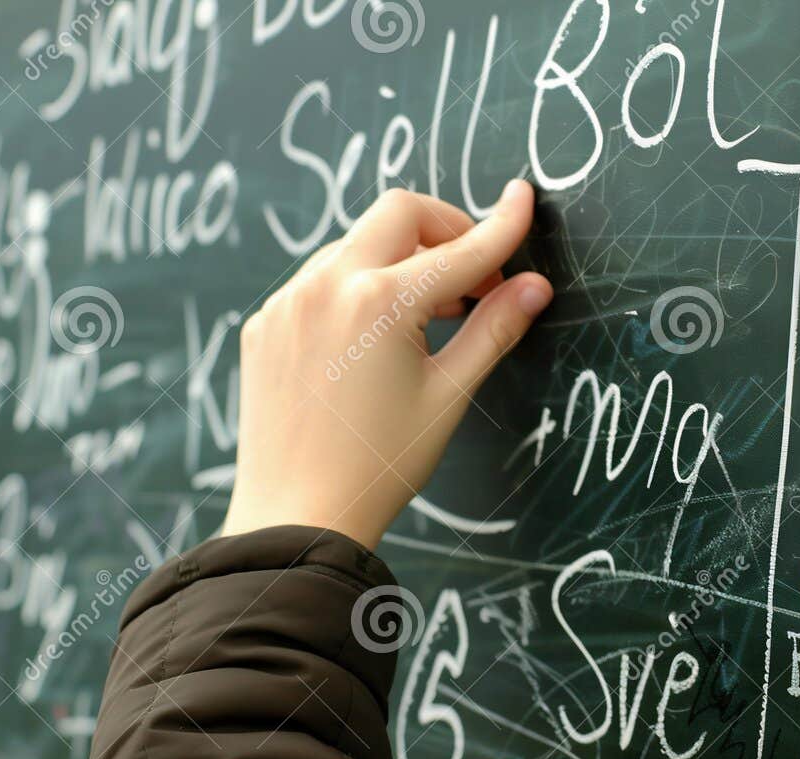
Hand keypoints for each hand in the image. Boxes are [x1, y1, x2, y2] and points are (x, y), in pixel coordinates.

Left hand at [221, 181, 552, 548]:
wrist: (297, 516)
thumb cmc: (377, 466)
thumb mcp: (447, 396)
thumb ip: (493, 330)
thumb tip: (534, 287)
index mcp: (378, 303)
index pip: (458, 249)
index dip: (501, 226)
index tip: (523, 201)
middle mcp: (325, 286)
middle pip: (399, 213)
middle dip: (446, 229)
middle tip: (475, 277)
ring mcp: (287, 301)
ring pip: (356, 242)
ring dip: (400, 259)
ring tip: (429, 315)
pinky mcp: (265, 323)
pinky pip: (318, 279)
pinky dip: (356, 287)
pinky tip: (375, 336)